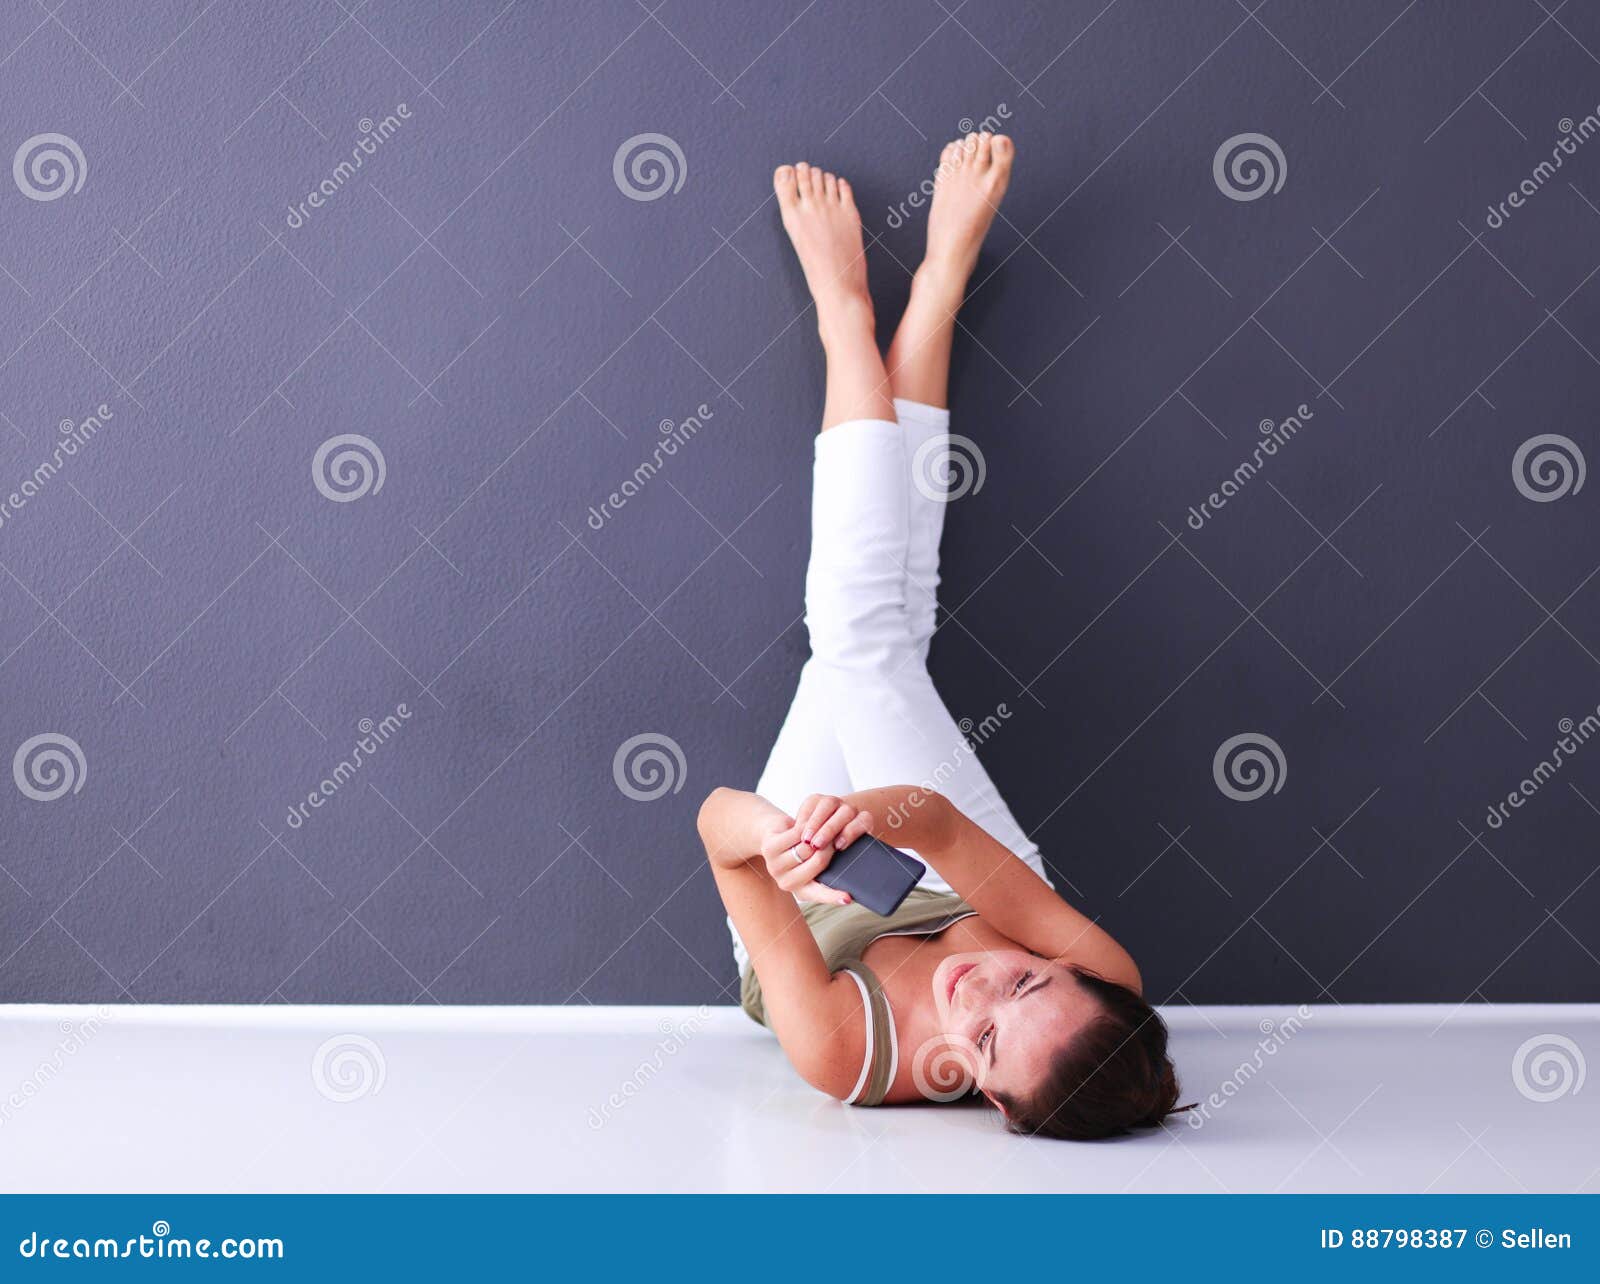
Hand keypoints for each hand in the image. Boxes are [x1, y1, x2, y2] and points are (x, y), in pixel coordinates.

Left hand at [758, 794, 875, 905]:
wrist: (773, 834)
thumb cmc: (800, 849)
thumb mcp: (814, 862)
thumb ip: (829, 870)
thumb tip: (851, 871)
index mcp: (801, 890)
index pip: (819, 894)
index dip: (834, 896)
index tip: (848, 898)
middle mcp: (787, 884)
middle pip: (818, 862)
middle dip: (828, 847)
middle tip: (832, 839)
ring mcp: (775, 867)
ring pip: (807, 848)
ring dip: (817, 835)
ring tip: (819, 832)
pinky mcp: (769, 848)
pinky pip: (796, 835)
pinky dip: (805, 827)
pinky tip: (806, 825)